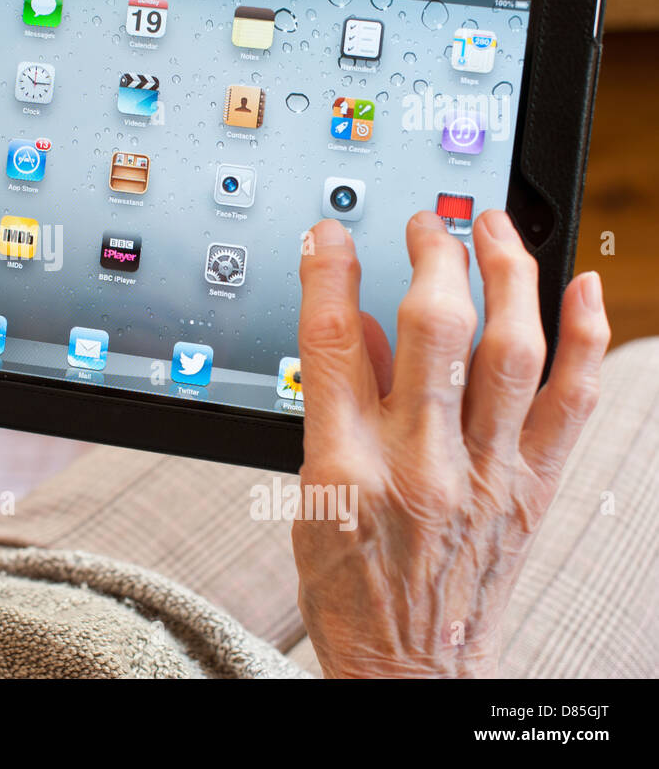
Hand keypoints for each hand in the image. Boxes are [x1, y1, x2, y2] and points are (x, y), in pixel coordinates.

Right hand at [292, 210, 609, 677]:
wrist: (412, 671)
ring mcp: (486, 477)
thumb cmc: (351, 592)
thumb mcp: (309, 499)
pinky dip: (586, 340)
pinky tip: (584, 290)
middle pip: (434, 330)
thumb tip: (360, 332)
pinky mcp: (534, 491)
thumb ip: (333, 409)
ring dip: (507, 275)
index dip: (330, 273)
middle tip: (426, 223)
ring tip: (495, 229)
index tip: (331, 236)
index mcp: (347, 468)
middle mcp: (421, 465)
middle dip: (431, 256)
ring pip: (510, 352)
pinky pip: (574, 404)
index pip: (335, 342)